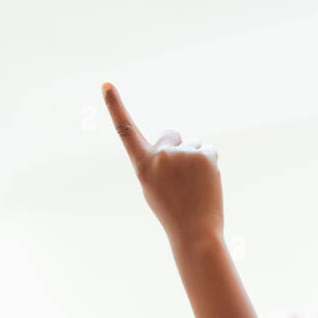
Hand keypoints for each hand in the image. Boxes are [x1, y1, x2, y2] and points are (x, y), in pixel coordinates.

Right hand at [102, 82, 222, 247]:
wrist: (196, 233)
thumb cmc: (173, 213)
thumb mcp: (155, 188)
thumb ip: (158, 161)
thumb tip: (177, 141)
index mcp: (143, 165)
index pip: (126, 130)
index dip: (115, 107)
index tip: (106, 84)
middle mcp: (161, 155)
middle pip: (170, 134)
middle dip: (176, 147)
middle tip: (181, 176)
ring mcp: (183, 154)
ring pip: (192, 145)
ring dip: (195, 160)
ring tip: (195, 186)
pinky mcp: (205, 155)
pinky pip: (209, 149)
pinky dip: (210, 162)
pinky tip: (207, 182)